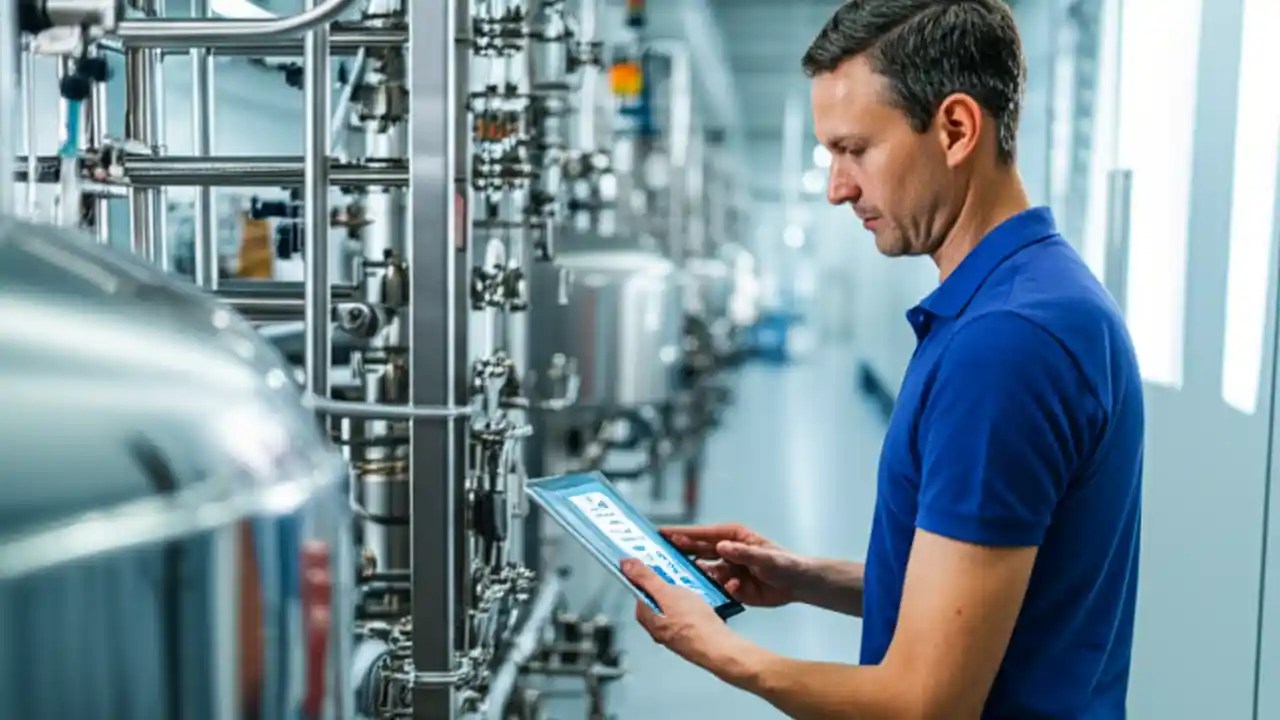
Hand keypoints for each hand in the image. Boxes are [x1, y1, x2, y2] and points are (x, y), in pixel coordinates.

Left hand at [621, 558, 758, 677]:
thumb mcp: (666, 592)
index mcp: (647, 617)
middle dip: (672, 584)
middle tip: (682, 575)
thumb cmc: (693, 624)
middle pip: (660, 597)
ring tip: (697, 587)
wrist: (719, 648)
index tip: (660, 566)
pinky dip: (698, 604)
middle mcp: (659, 627)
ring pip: (678, 604)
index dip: (650, 576)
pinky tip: (707, 602)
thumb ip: (645, 578)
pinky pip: (692, 613)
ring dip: (687, 592)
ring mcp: (676, 632)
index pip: (640, 590)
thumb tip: (626, 565)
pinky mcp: (692, 634)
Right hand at [662, 523, 808, 607]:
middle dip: (681, 553)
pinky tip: (733, 589)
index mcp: (734, 537)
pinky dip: (721, 590)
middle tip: (663, 557)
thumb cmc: (785, 563)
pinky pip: (718, 588)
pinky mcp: (731, 587)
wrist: (798, 585)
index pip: (703, 534)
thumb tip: (722, 547)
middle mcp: (727, 551)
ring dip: (700, 576)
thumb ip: (744, 553)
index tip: (662, 533)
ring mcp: (728, 569)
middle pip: (697, 551)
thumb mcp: (767, 558)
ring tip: (692, 579)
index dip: (682, 534)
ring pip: (705, 572)